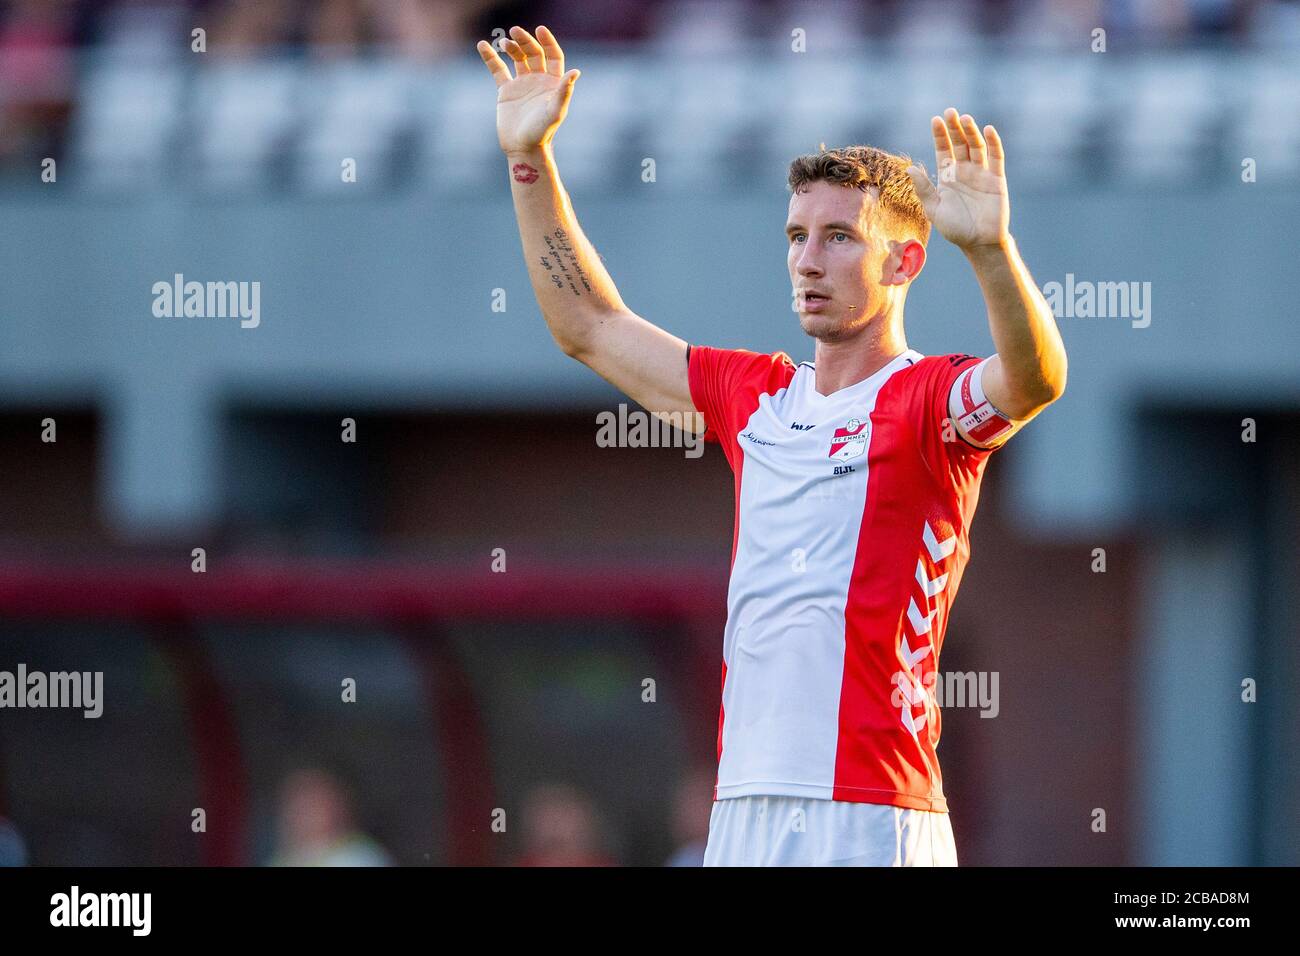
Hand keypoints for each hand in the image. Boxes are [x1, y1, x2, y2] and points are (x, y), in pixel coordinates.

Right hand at [477, 26, 579, 155]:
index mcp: (553, 82)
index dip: (548, 41)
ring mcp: (522, 84)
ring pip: (517, 58)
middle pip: (533, 53)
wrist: (523, 148)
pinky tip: (483, 45)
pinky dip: (491, 57)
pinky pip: (498, 70)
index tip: (540, 29)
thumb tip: (575, 72)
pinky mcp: (506, 91)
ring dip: (511, 47)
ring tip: (503, 42)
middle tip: (515, 32)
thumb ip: (563, 92)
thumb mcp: (554, 111)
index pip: (553, 55)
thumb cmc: (541, 132)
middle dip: (525, 41)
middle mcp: (538, 80)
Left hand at [906, 109, 1010, 250]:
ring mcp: (981, 173)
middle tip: (950, 112)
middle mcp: (964, 171)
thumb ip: (923, 189)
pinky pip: (996, 157)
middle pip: (960, 144)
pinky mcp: (997, 178)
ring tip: (965, 118)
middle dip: (954, 128)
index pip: (943, 150)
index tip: (935, 120)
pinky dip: (993, 143)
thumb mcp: (934, 209)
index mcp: (948, 176)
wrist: (979, 243)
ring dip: (971, 132)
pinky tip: (988, 129)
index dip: (940, 135)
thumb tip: (909, 168)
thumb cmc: (955, 228)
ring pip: (976, 147)